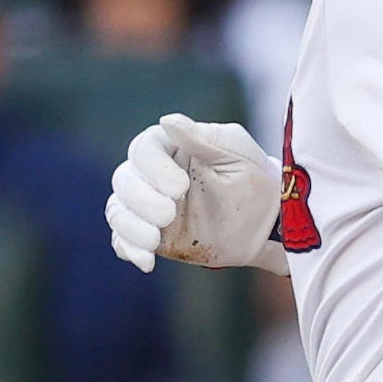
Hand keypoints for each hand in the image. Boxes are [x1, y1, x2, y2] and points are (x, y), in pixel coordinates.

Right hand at [108, 115, 287, 274]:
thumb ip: (202, 138)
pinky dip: (129, 249)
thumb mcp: (235, 153)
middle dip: (142, 200)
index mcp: (172, 147)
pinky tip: (147, 261)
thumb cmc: (253, 180)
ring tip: (155, 239)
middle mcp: (153, 175)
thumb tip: (166, 120)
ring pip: (118, 210)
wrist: (264, 224)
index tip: (181, 186)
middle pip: (124, 180)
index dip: (153, 168)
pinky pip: (124, 240)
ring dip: (131, 226)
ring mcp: (149, 206)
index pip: (142, 150)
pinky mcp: (151, 235)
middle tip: (170, 214)